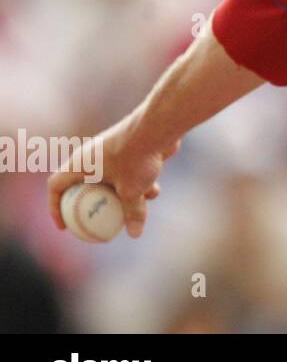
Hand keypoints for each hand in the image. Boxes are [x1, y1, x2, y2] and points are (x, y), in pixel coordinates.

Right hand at [48, 113, 180, 238]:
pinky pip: (127, 170)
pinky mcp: (128, 147)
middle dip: (94, 203)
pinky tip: (155, 191)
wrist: (157, 128)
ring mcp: (109, 150)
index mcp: (78, 164)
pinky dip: (137, 182)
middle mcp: (90, 155)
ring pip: (110, 178)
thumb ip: (132, 212)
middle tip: (98, 219)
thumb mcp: (132, 191)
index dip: (55, 207)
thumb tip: (134, 234)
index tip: (65, 226)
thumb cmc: (135, 157)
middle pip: (83, 183)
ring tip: (137, 205)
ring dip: (123, 193)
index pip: (55, 185)